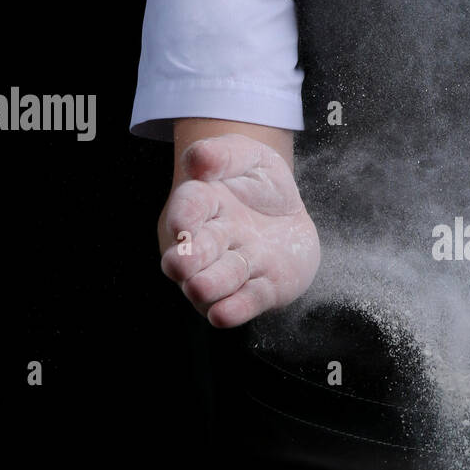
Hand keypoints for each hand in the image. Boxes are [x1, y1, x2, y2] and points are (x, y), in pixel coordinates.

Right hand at [158, 133, 319, 327]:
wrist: (287, 214)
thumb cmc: (258, 181)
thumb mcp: (247, 156)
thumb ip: (221, 154)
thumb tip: (198, 159)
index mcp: (202, 204)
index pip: (188, 209)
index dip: (184, 217)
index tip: (182, 226)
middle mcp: (211, 242)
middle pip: (194, 254)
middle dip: (188, 258)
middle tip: (184, 262)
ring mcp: (234, 269)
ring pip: (217, 282)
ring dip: (209, 285)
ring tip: (200, 286)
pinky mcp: (262, 290)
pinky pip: (246, 303)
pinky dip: (234, 310)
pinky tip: (222, 315)